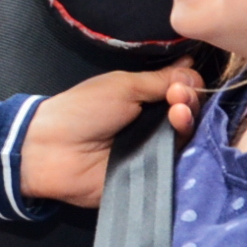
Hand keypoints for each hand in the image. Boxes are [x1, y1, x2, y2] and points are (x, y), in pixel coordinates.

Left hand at [20, 63, 201, 206]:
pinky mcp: (153, 176)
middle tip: (179, 97)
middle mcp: (153, 126)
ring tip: (178, 112)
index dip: (189, 87)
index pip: (181, 93)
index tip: (184, 82)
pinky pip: (178, 166)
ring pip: (187, 139)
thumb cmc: (82, 111)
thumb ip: (160, 80)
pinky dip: (184, 150)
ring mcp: (154, 151)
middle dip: (191, 102)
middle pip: (189, 115)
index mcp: (144, 100)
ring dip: (188, 121)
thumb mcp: (123, 86)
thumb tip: (193, 70)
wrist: (53, 150)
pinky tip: (181, 133)